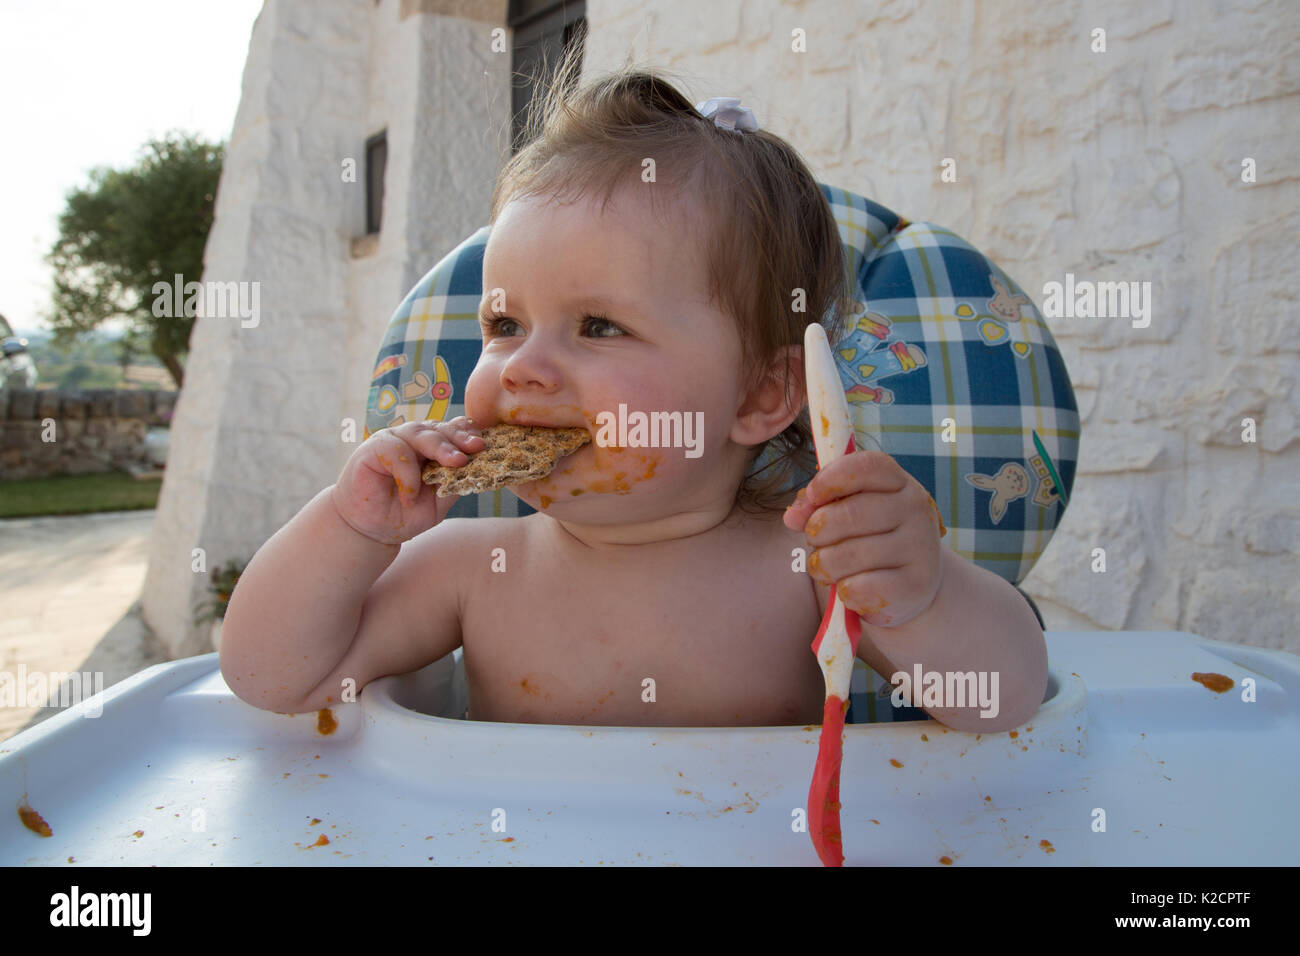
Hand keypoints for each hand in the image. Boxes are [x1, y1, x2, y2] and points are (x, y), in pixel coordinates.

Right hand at [331, 417, 483, 544]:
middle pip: (439, 429)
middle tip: (475, 448)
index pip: (452, 432)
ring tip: (457, 463)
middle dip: (459, 438)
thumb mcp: (438, 502)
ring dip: (440, 448)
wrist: (371, 530)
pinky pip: (395, 452)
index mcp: (432, 447)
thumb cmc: (405, 513)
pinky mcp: (373, 449)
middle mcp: (414, 439)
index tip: (484, 444)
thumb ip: (454, 483)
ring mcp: (393, 440)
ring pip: (419, 433)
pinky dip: (407, 472)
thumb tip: (479, 470)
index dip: (468, 435)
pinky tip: (411, 492)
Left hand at [783, 450, 944, 627]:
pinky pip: (858, 588)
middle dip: (817, 531)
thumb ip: (816, 506)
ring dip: (824, 565)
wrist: (909, 584)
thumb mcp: (846, 512)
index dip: (829, 479)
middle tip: (816, 541)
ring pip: (848, 555)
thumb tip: (792, 517)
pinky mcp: (916, 584)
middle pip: (849, 514)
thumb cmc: (869, 538)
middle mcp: (916, 509)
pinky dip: (843, 591)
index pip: (865, 467)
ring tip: (828, 567)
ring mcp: (920, 547)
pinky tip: (850, 587)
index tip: (812, 496)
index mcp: (899, 482)